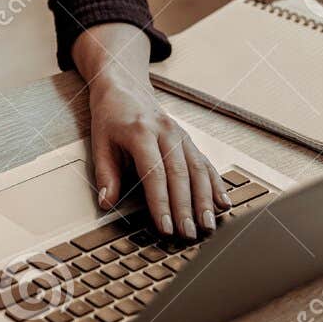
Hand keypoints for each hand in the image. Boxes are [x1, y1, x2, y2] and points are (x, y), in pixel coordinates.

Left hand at [88, 73, 231, 239]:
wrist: (125, 88)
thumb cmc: (111, 118)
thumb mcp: (100, 143)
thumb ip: (105, 175)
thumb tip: (106, 204)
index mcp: (141, 133)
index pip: (154, 173)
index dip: (161, 203)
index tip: (166, 227)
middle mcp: (166, 133)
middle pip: (180, 174)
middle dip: (186, 207)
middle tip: (189, 233)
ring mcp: (181, 135)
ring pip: (198, 170)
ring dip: (205, 200)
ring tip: (208, 225)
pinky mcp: (189, 140)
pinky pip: (205, 163)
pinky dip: (216, 184)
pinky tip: (222, 203)